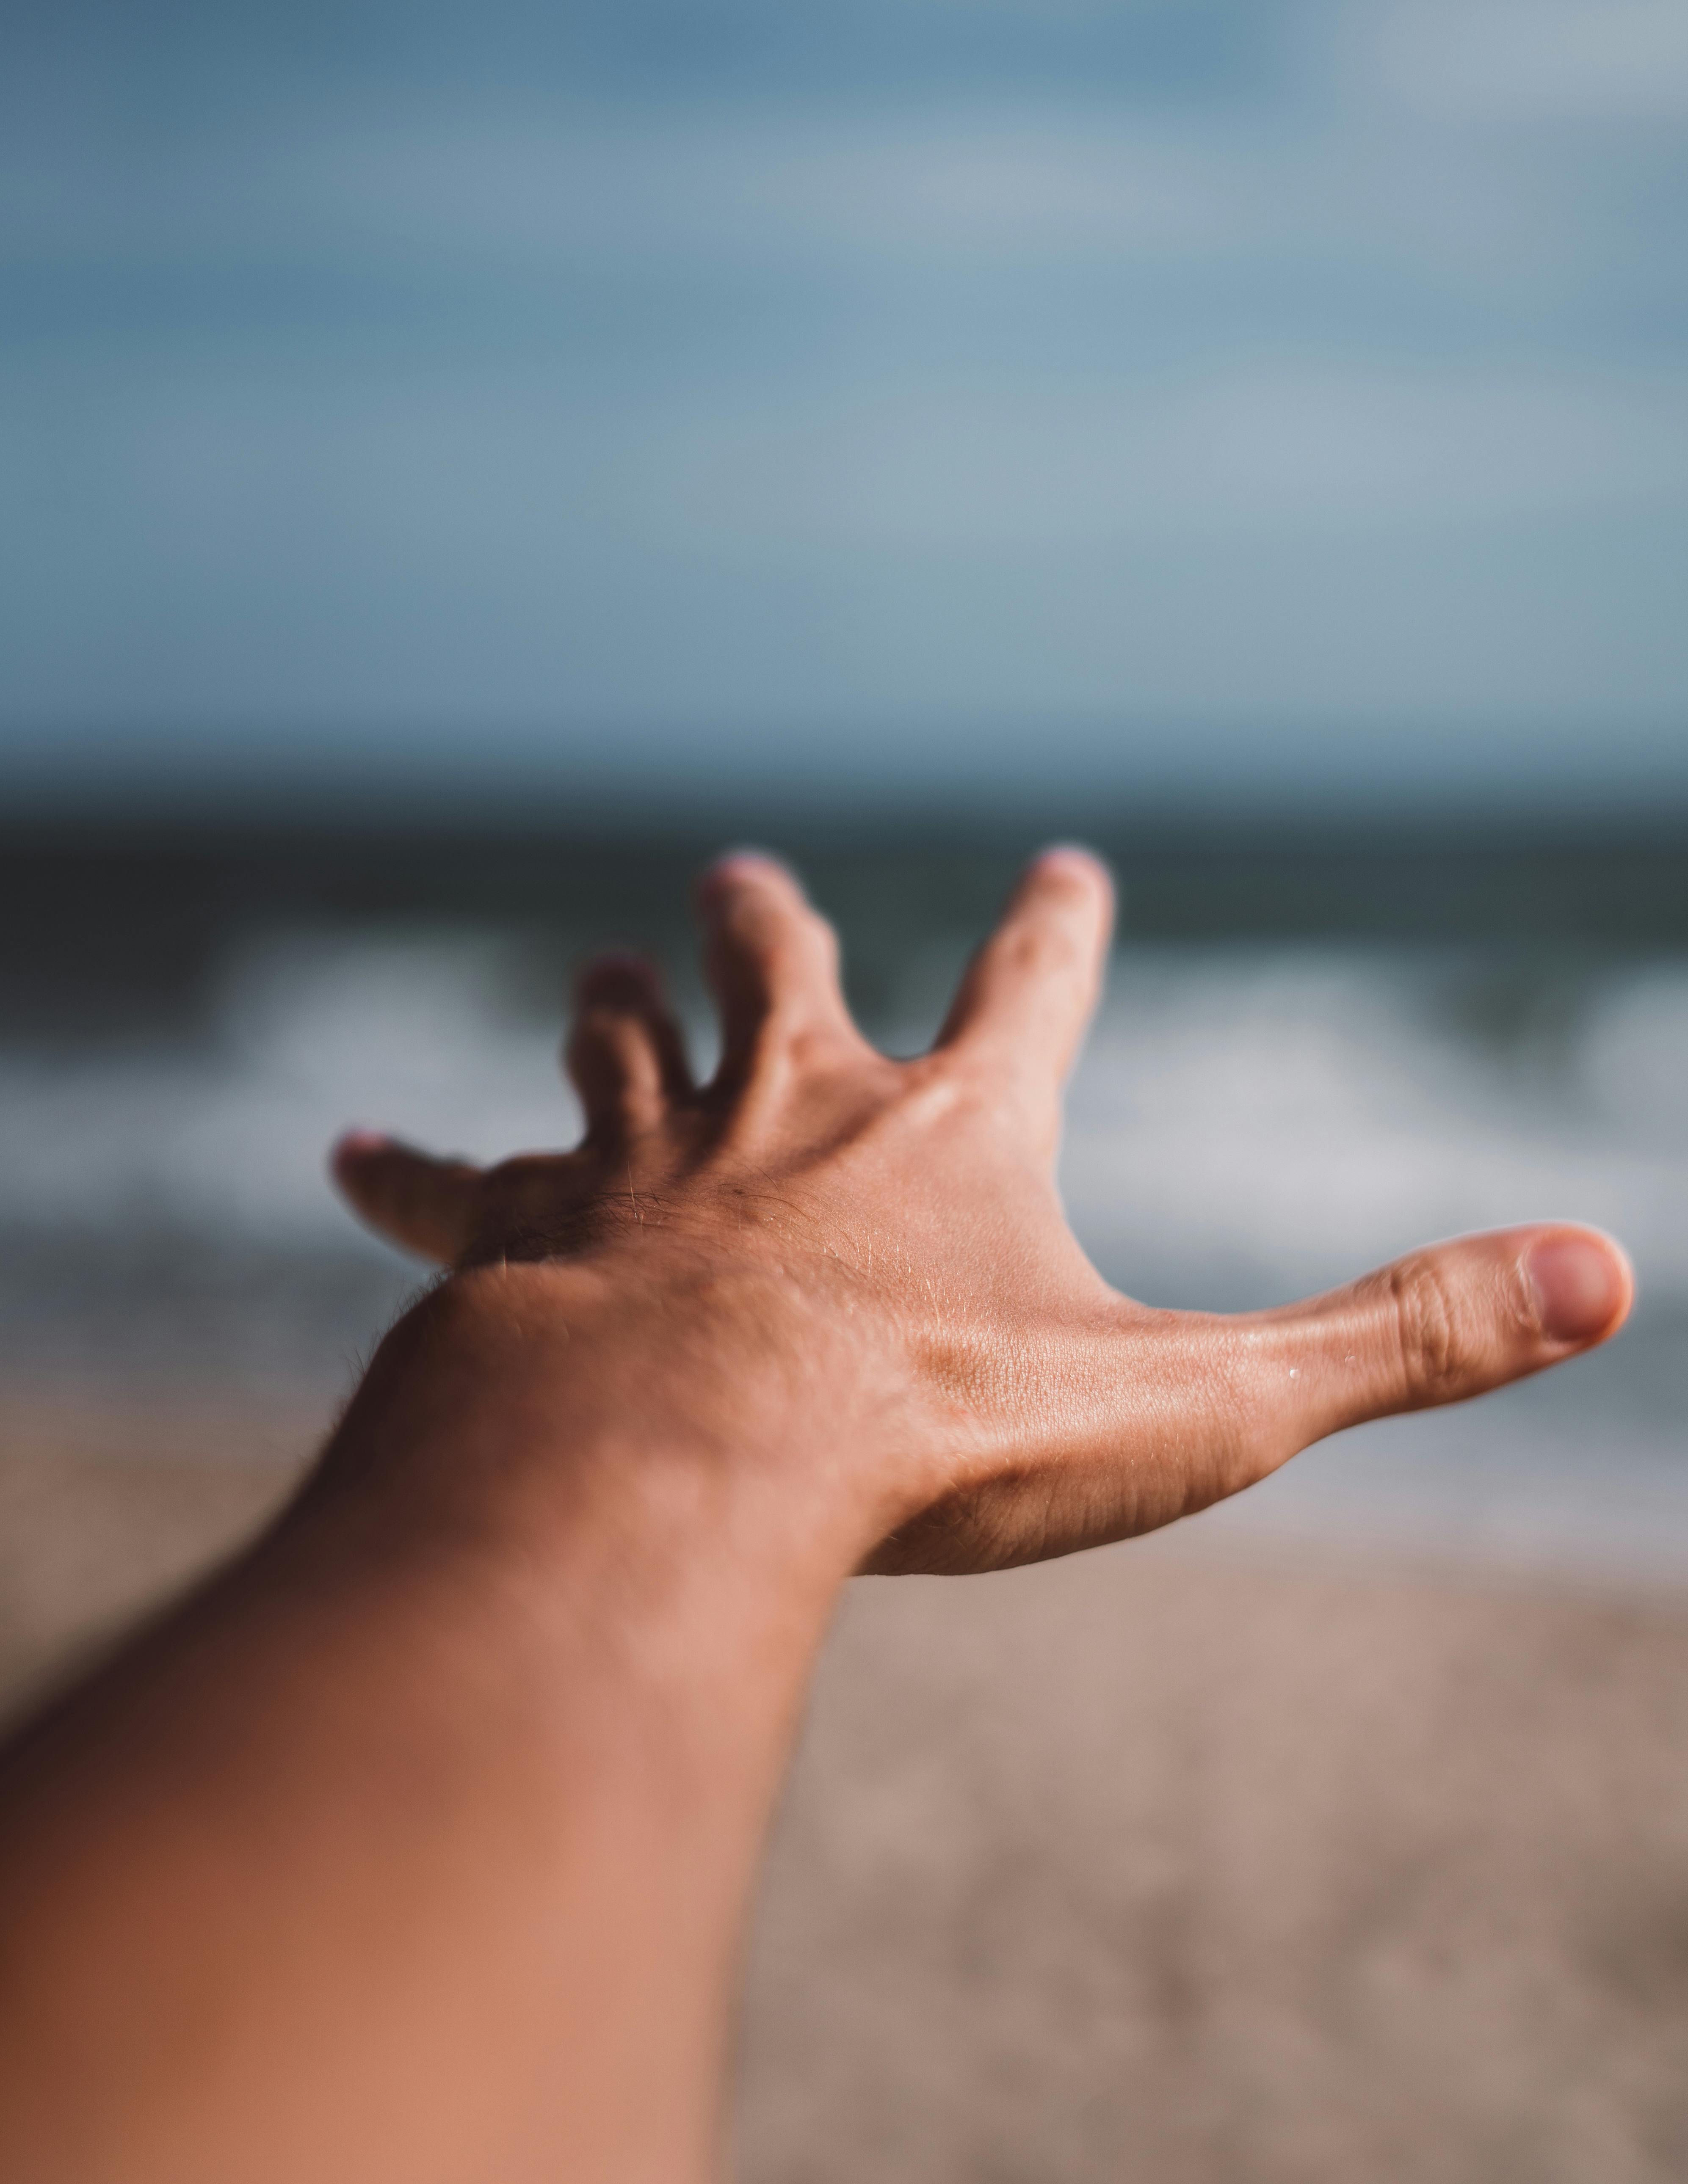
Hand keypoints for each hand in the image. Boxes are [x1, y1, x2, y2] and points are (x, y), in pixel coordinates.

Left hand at [333, 848, 1631, 1575]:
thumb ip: (1402, 1335)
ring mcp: (642, 1169)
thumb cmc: (945, 1433)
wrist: (693, 1465)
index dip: (1056, 928)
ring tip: (597, 977)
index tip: (1061, 866)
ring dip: (614, 1011)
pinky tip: (338, 1155)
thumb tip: (1615, 1275)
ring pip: (616, 1047)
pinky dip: (406, 1176)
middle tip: (743, 882)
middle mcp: (787, 1118)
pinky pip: (452, 1192)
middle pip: (776, 975)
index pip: (1030, 986)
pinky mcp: (524, 1243)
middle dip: (770, 927)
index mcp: (952, 1137)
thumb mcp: (1206, 1398)